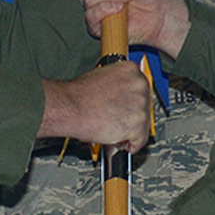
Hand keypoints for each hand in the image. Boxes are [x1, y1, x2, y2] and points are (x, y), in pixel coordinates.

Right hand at [38, 62, 152, 146]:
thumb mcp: (101, 78)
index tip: (125, 109)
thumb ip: (118, 85)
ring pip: (143, 125)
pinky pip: (140, 141)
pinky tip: (116, 139)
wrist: (70, 108)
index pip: (141, 90)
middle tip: (115, 121)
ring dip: (129, 131)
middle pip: (145, 108)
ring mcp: (141, 105)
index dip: (131, 103)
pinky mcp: (138, 124)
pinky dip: (129, 145)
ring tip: (111, 128)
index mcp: (131, 70)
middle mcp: (139, 84)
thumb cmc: (78, 95)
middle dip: (131, 118)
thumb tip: (122, 96)